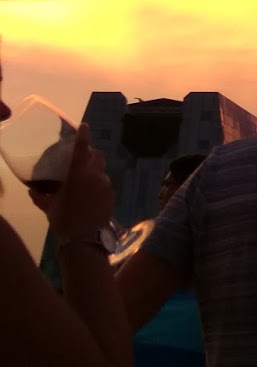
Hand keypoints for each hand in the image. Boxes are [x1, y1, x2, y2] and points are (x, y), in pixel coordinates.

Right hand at [30, 125, 113, 239]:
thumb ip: (42, 197)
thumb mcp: (50, 207)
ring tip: (84, 180)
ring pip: (102, 170)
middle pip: (96, 156)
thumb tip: (33, 191)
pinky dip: (98, 183)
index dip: (83, 135)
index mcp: (78, 174)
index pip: (82, 148)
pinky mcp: (112, 194)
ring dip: (94, 170)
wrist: (86, 240)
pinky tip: (90, 194)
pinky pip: (105, 183)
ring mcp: (106, 184)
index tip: (84, 126)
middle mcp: (94, 175)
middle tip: (81, 159)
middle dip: (90, 154)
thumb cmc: (64, 220)